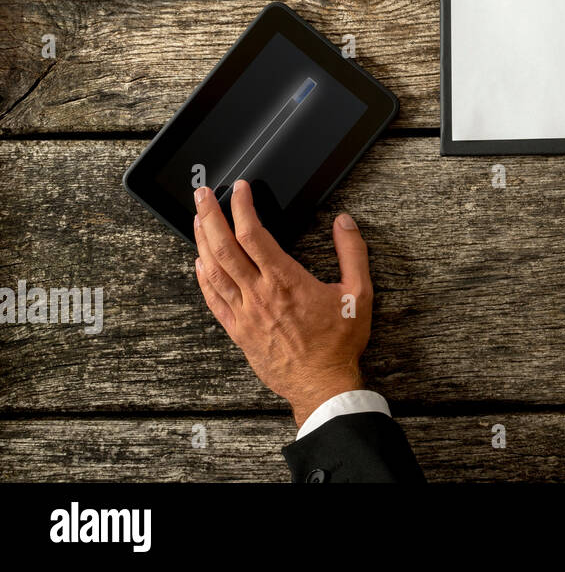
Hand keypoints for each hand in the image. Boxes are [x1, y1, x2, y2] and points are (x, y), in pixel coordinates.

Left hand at [192, 180, 373, 426]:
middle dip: (210, 216)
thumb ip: (353, 252)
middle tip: (202, 194)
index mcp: (285, 280)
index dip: (243, 206)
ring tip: (196, 219)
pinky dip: (203, 278)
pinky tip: (200, 264)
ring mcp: (244, 314)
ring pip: (213, 271)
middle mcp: (259, 294)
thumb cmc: (339, 342)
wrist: (322, 384)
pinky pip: (213, 300)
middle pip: (223, 247)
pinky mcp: (239, 332)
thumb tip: (344, 222)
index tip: (240, 188)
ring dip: (201, 241)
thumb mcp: (358, 293)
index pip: (254, 234)